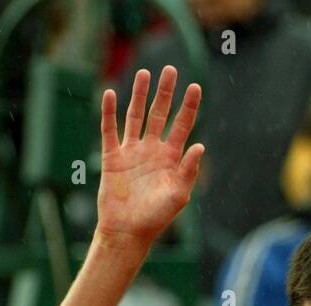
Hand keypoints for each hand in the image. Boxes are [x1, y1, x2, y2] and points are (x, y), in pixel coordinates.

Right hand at [96, 67, 204, 248]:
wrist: (127, 231)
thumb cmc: (156, 218)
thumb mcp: (179, 195)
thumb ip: (189, 170)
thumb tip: (200, 145)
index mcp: (171, 158)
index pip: (182, 125)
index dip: (189, 106)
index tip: (195, 86)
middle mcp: (152, 150)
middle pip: (159, 114)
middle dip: (165, 92)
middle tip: (170, 69)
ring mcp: (132, 152)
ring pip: (135, 116)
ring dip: (139, 94)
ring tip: (144, 72)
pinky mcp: (112, 157)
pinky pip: (110, 130)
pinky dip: (109, 113)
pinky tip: (111, 94)